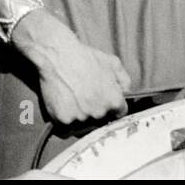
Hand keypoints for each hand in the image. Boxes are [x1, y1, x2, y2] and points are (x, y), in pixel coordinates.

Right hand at [11, 10, 130, 125]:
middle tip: (88, 97)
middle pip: (101, 121)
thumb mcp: (113, 63)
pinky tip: (65, 104)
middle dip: (98, 112)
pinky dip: (66, 119)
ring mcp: (80, 117)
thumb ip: (125, 81)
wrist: (58, 57)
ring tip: (75, 99)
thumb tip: (126, 94)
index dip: (113, 108)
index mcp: (114, 100)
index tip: (106, 102)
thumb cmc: (86, 58)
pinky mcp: (63, 120)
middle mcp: (99, 112)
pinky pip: (67, 127)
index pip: (119, 114)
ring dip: (82, 117)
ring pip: (84, 125)